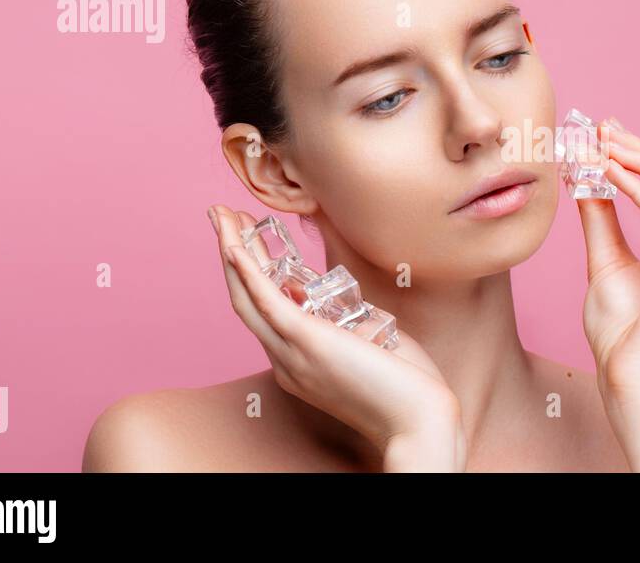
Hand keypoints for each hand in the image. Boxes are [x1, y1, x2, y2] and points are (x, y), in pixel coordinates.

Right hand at [209, 205, 464, 471]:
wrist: (418, 422)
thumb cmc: (405, 389)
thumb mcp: (370, 347)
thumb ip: (349, 323)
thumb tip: (339, 299)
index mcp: (299, 364)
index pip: (265, 313)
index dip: (252, 275)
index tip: (251, 244)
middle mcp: (287, 362)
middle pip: (245, 301)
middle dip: (232, 256)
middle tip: (222, 218)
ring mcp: (294, 355)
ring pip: (246, 298)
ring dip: (231, 252)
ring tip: (221, 216)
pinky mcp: (309, 343)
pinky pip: (267, 302)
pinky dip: (248, 271)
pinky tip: (235, 245)